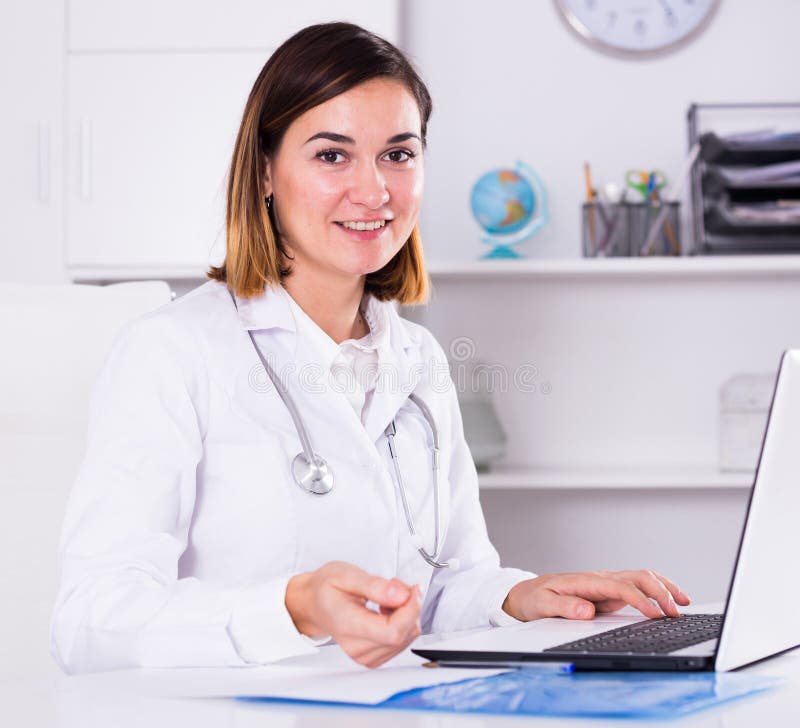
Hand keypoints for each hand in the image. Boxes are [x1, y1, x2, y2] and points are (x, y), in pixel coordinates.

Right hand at [285, 561, 421, 668]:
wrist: (313, 603)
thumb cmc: (327, 588)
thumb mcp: (346, 575)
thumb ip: (375, 585)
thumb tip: (401, 595)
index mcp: (347, 625)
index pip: (392, 632)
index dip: (410, 610)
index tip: (412, 589)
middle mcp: (356, 647)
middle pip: (402, 635)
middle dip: (410, 606)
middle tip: (395, 585)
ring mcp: (364, 656)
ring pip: (406, 638)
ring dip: (406, 614)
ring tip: (386, 596)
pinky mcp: (372, 658)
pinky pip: (402, 642)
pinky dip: (402, 623)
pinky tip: (387, 611)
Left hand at [502, 570, 690, 621]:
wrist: (527, 594)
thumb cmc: (534, 598)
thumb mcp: (543, 605)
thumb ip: (564, 607)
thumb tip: (588, 611)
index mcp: (585, 581)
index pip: (620, 586)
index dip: (640, 599)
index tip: (655, 614)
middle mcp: (600, 578)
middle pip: (637, 577)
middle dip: (660, 592)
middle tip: (676, 612)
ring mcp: (606, 584)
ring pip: (642, 578)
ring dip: (664, 588)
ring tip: (683, 603)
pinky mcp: (609, 592)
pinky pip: (638, 588)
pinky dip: (657, 592)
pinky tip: (668, 601)